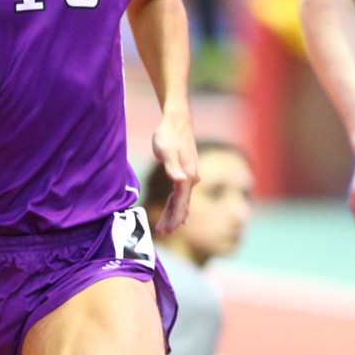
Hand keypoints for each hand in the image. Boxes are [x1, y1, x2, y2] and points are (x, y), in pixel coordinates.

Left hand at [150, 113, 198, 235]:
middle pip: (183, 205)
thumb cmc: (168, 134)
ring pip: (183, 200)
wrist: (177, 120)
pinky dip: (179, 205)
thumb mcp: (166, 150)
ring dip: (175, 214)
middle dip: (173, 220)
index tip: (165, 231)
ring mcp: (191, 176)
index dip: (173, 218)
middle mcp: (192, 178)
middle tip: (162, 233)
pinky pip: (182, 194)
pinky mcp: (187, 172)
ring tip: (166, 228)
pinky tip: (178, 211)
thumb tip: (180, 180)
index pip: (180, 203)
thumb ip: (172, 166)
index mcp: (188, 176)